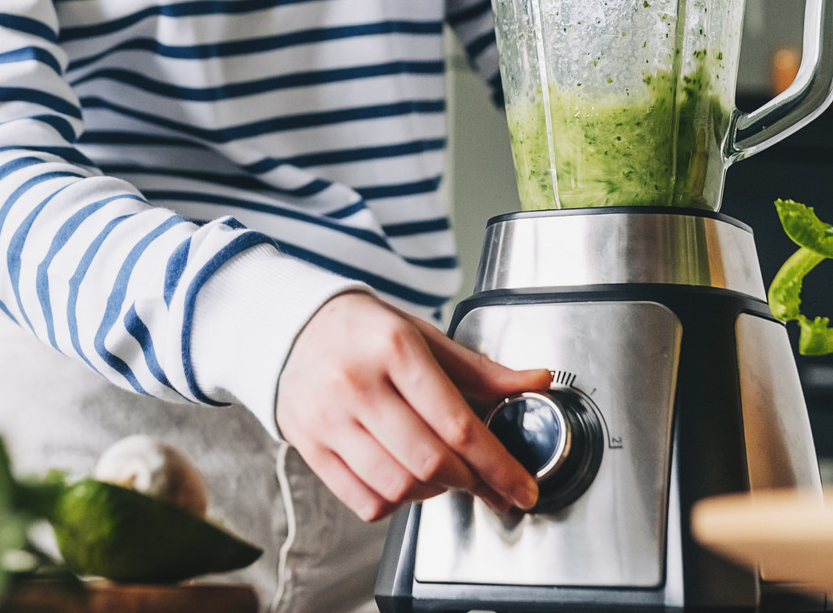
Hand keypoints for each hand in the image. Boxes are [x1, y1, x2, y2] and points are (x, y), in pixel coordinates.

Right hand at [276, 291, 553, 521]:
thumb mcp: (424, 336)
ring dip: (435, 495)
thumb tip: (537, 382)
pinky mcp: (309, 446)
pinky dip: (397, 503)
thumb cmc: (367, 332)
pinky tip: (407, 482)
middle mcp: (356, 383)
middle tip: (490, 485)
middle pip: (429, 462)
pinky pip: (364, 500)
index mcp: (394, 348)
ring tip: (446, 478)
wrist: (295, 328)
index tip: (521, 487)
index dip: (497, 465)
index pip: (456, 423)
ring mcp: (327, 418)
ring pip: (398, 487)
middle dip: (471, 483)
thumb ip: (480, 369)